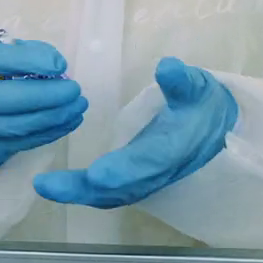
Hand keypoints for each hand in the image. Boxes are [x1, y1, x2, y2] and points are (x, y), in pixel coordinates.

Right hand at [0, 39, 87, 171]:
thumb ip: (20, 53)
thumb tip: (55, 64)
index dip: (27, 61)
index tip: (60, 64)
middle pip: (4, 100)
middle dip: (45, 95)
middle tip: (74, 89)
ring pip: (19, 126)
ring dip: (54, 116)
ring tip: (79, 104)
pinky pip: (27, 141)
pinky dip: (53, 130)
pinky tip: (71, 119)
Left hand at [34, 57, 236, 208]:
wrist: (217, 128)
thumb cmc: (202, 103)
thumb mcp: (198, 86)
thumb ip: (183, 81)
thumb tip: (168, 67)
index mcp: (174, 147)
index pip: (148, 162)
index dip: (123, 170)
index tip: (96, 175)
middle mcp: (159, 170)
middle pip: (121, 187)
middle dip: (84, 189)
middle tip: (46, 185)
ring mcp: (149, 180)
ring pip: (113, 195)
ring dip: (79, 194)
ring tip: (45, 187)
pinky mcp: (139, 181)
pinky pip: (112, 194)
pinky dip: (86, 194)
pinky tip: (61, 188)